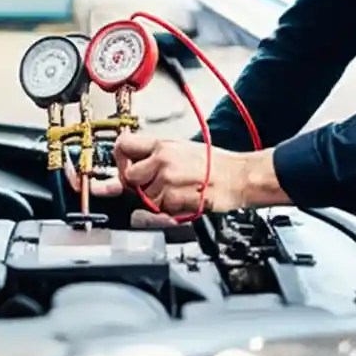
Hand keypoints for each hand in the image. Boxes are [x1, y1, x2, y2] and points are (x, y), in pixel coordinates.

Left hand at [64, 132, 287, 225]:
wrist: (238, 177)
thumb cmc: (212, 165)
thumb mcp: (179, 150)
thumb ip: (151, 157)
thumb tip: (122, 171)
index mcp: (161, 144)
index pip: (121, 145)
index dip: (118, 159)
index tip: (116, 167)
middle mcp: (161, 160)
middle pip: (127, 177)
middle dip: (137, 185)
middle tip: (156, 184)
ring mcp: (166, 180)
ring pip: (142, 197)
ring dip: (155, 201)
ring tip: (176, 192)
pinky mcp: (173, 199)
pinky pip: (156, 211)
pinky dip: (165, 212)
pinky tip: (181, 201)